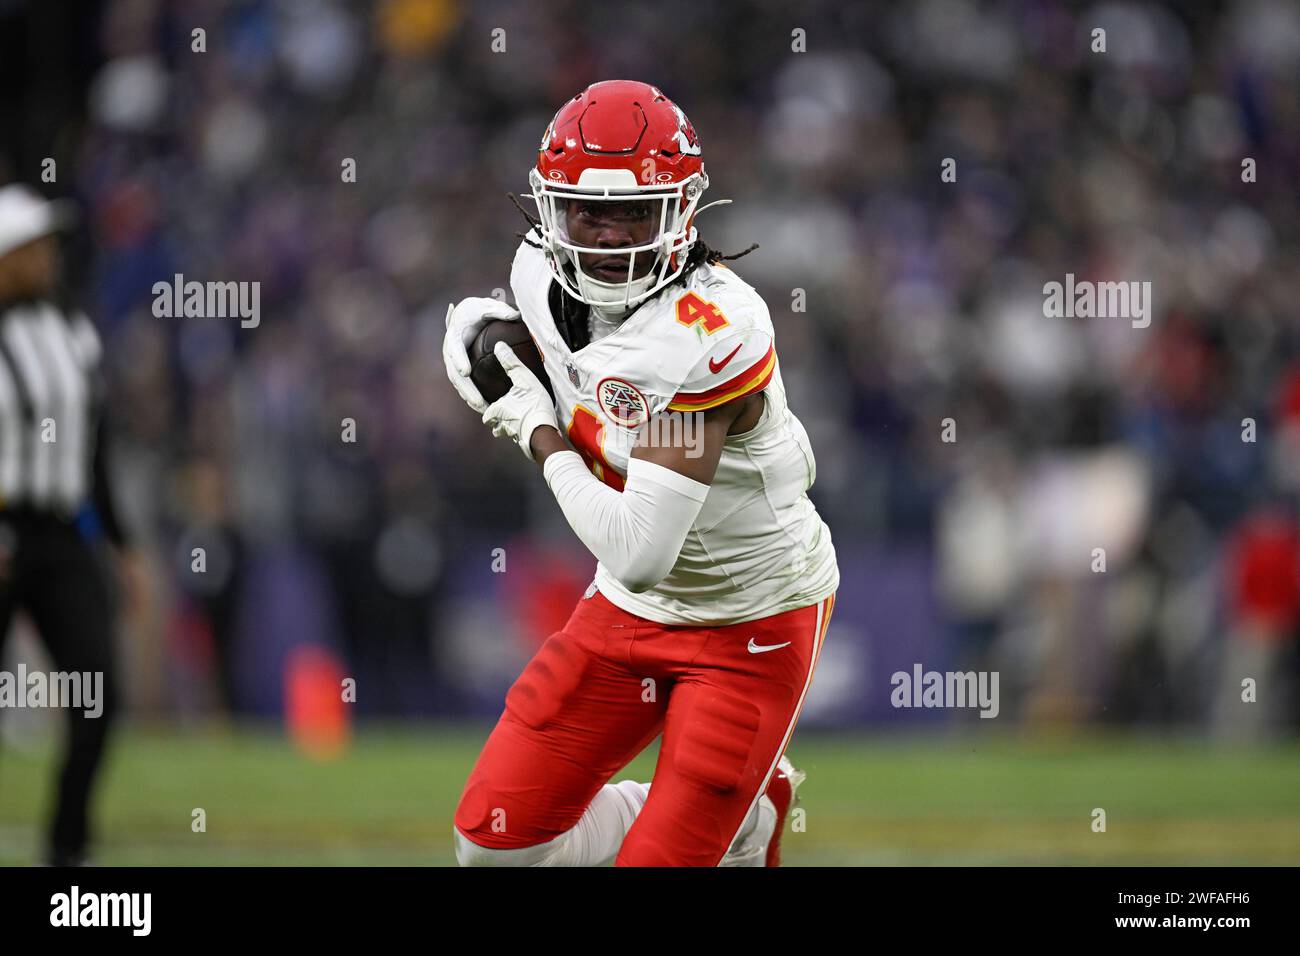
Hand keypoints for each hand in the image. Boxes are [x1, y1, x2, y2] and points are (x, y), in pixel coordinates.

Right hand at [443, 296, 521, 413]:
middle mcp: (449, 351)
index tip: (466, 371)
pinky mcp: (458, 369)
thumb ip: (500, 310)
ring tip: (483, 409)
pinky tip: (485, 407)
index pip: (455, 349)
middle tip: (478, 402)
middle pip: (455, 374)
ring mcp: (452, 362)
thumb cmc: (476, 311)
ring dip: (469, 397)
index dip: (459, 360)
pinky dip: (471, 396)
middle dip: (466, 389)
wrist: (463, 315)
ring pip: (458, 383)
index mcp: (454, 335)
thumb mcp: (487, 306)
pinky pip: (463, 385)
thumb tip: (515, 315)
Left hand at [482, 340, 558, 460]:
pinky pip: (519, 436)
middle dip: (494, 419)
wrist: (545, 433)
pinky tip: (527, 426)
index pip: (484, 411)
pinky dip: (520, 431)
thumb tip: (499, 346)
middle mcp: (502, 425)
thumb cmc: (533, 406)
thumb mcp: (523, 379)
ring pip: (505, 432)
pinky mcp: (526, 441)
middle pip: (493, 424)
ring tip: (512, 420)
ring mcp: (514, 435)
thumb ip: (511, 363)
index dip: (482, 407)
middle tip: (498, 411)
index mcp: (497, 411)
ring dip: (506, 427)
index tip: (483, 403)